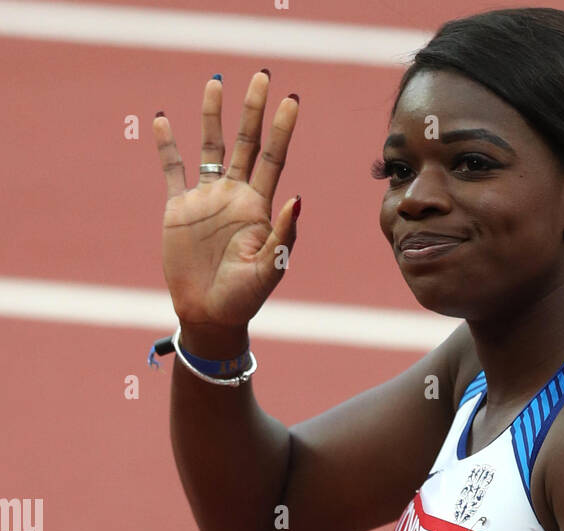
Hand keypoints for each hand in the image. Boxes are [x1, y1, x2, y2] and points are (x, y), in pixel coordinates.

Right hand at [153, 71, 300, 330]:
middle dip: (253, 110)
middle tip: (262, 76)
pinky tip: (162, 121)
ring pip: (210, 147)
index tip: (291, 100)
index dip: (282, 130)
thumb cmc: (244, 298)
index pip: (273, 159)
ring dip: (211, 116)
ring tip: (215, 82)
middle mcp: (234, 196)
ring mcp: (206, 199)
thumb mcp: (270, 269)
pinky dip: (167, 147)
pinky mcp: (179, 209)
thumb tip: (297, 199)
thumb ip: (283, 236)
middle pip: (246, 143)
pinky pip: (173, 170)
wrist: (209, 316)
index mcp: (259, 208)